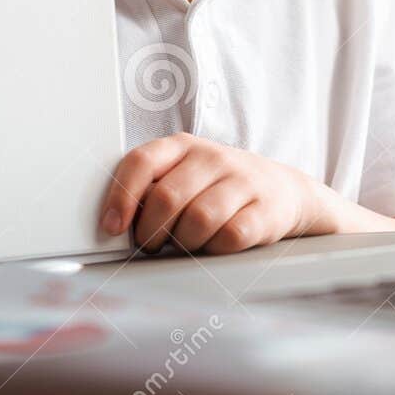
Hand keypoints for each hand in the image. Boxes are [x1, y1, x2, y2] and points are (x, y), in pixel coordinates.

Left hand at [100, 133, 330, 254]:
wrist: (283, 189)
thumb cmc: (220, 186)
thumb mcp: (184, 173)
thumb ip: (152, 188)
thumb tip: (116, 222)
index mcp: (183, 146)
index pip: (141, 161)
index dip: (121, 197)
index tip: (112, 227)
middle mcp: (213, 158)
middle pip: (167, 198)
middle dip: (150, 231)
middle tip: (152, 244)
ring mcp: (242, 181)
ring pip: (198, 220)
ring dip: (183, 243)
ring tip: (185, 244)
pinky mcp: (265, 210)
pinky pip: (230, 237)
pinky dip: (215, 249)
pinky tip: (214, 245)